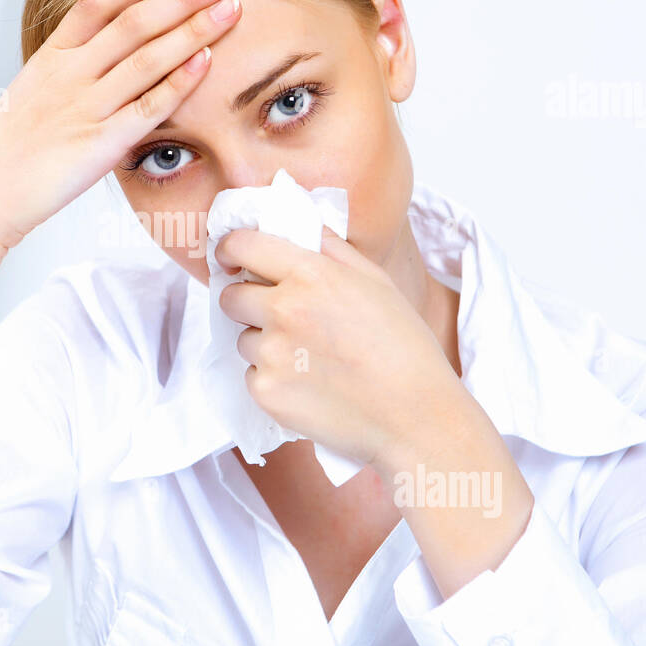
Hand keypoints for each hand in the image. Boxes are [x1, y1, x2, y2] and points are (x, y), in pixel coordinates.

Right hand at [0, 0, 243, 251]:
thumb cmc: (1, 157)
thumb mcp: (27, 101)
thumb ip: (63, 77)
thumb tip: (93, 64)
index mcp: (49, 59)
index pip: (98, 3)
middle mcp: (69, 75)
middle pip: (134, 21)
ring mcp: (85, 107)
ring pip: (147, 56)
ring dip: (193, 28)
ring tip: (231, 7)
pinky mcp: (100, 144)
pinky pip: (147, 106)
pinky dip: (178, 81)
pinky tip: (206, 60)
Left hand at [214, 224, 468, 469]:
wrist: (415, 416)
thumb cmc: (405, 348)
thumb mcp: (377, 282)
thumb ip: (333, 250)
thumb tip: (303, 229)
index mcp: (310, 274)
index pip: (242, 246)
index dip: (230, 249)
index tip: (231, 259)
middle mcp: (284, 309)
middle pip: (231, 296)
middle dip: (247, 302)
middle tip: (279, 317)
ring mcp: (271, 353)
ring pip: (244, 340)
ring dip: (264, 345)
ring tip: (310, 359)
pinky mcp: (266, 391)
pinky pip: (254, 376)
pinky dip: (274, 380)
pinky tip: (310, 386)